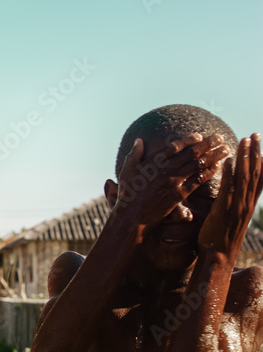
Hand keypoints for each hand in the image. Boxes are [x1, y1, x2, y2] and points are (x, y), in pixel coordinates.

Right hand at [114, 133, 228, 235]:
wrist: (132, 216)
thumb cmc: (128, 194)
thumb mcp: (127, 171)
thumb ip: (134, 154)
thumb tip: (139, 140)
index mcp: (153, 162)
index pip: (175, 146)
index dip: (189, 139)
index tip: (199, 135)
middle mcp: (166, 169)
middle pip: (191, 152)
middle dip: (207, 143)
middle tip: (219, 137)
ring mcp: (174, 181)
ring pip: (197, 164)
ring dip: (213, 155)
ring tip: (224, 149)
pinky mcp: (179, 194)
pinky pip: (197, 180)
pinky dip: (208, 172)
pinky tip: (217, 166)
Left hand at [198, 133, 262, 253]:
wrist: (218, 256)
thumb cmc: (220, 238)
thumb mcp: (232, 217)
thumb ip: (234, 203)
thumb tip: (232, 192)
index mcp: (249, 203)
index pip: (261, 177)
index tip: (262, 145)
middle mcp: (247, 202)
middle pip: (255, 172)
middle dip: (256, 152)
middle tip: (255, 134)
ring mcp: (237, 205)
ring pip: (245, 177)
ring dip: (245, 157)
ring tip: (244, 140)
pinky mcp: (225, 209)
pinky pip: (229, 188)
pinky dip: (231, 173)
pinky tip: (230, 161)